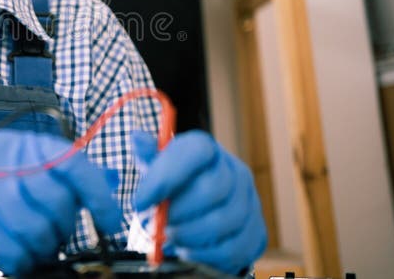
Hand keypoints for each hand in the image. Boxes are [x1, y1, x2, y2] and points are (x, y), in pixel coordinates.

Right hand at [0, 129, 122, 273]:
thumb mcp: (21, 173)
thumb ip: (63, 176)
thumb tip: (109, 180)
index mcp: (19, 146)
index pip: (71, 162)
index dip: (98, 194)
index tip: (110, 221)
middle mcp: (0, 161)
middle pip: (57, 201)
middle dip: (62, 227)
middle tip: (52, 235)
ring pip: (37, 229)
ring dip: (40, 248)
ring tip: (28, 245)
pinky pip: (13, 250)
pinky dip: (19, 260)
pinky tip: (11, 255)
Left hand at [132, 130, 266, 274]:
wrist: (202, 212)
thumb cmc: (175, 186)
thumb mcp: (157, 168)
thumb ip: (149, 157)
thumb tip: (137, 138)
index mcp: (208, 149)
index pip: (196, 151)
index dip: (166, 176)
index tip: (141, 201)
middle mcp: (234, 170)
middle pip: (212, 189)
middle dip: (179, 212)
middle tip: (158, 226)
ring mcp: (250, 201)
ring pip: (224, 221)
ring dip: (189, 235)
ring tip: (170, 238)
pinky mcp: (257, 232)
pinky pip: (235, 248)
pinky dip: (205, 255)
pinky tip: (187, 251)